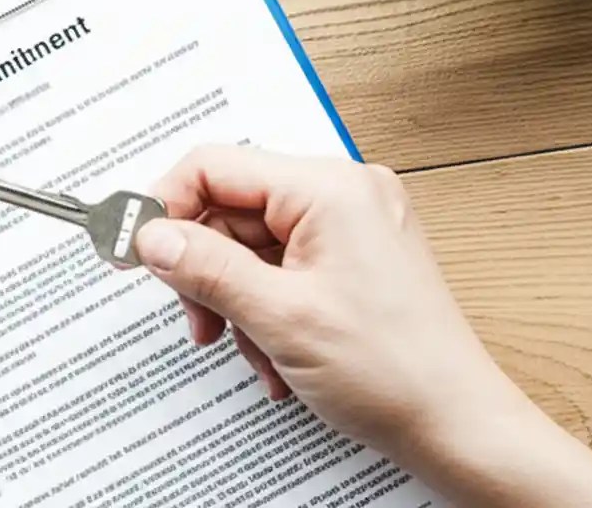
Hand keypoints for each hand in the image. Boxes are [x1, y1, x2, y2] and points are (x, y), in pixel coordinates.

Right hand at [134, 146, 591, 507]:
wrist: (455, 424)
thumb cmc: (394, 371)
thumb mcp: (278, 318)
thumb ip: (205, 268)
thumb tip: (151, 236)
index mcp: (329, 188)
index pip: (217, 166)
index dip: (167, 206)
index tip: (136, 248)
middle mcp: (343, 194)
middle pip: (232, 208)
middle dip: (208, 271)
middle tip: (200, 320)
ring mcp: (352, 225)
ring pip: (254, 245)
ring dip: (238, 301)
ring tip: (254, 349)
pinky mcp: (353, 257)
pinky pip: (284, 267)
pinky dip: (266, 309)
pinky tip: (276, 354)